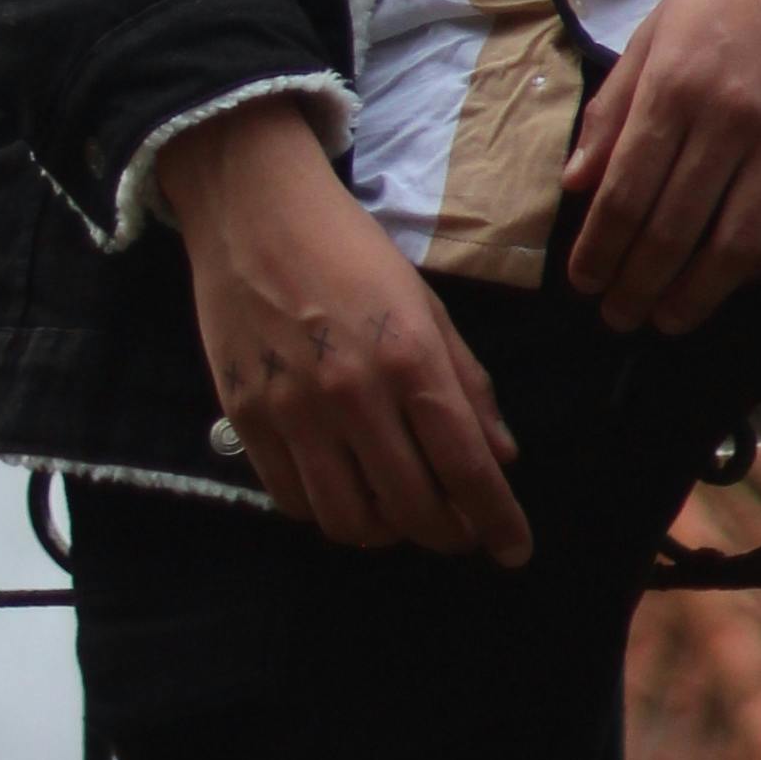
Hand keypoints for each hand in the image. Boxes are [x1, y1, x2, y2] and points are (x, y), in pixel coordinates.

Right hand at [154, 100, 532, 564]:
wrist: (255, 209)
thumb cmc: (351, 249)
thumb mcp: (424, 303)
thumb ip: (465, 383)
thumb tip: (500, 459)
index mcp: (409, 357)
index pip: (466, 467)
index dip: (497, 521)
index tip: (514, 551)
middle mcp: (353, 394)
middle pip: (412, 510)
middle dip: (447, 533)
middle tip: (457, 526)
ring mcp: (293, 412)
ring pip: (350, 522)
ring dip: (386, 530)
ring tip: (397, 507)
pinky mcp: (246, 420)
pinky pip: (294, 503)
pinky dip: (327, 512)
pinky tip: (342, 485)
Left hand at [562, 0, 760, 338]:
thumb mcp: (654, 30)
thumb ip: (614, 108)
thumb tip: (577, 185)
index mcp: (674, 83)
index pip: (624, 194)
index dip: (599, 252)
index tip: (584, 284)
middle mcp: (729, 116)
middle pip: (673, 231)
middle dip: (637, 286)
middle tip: (619, 317)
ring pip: (734, 248)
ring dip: (695, 296)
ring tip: (668, 319)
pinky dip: (759, 269)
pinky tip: (731, 281)